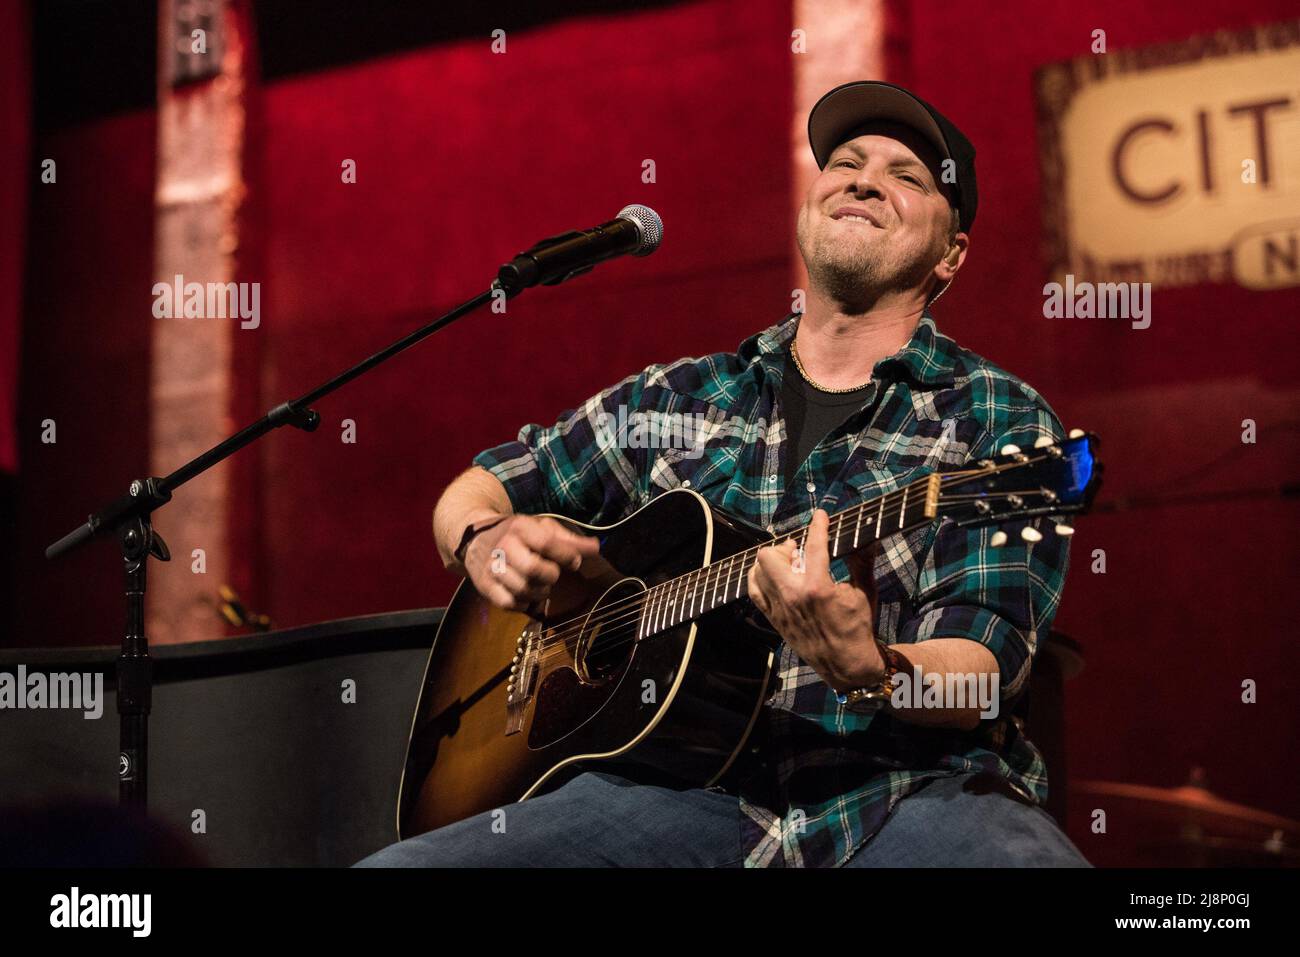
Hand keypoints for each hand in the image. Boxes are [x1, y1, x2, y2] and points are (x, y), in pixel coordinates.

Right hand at [464, 514, 599, 612]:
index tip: (574, 562)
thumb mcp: (542, 529)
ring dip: (539, 591)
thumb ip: (570, 540)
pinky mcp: (485, 586)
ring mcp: (492, 568)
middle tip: (551, 573)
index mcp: (520, 528)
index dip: (566, 556)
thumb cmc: (518, 535)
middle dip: (550, 575)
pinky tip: (526, 594)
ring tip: (540, 583)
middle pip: (534, 569)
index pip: (547, 543)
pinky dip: (523, 603)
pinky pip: (510, 603)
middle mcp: (504, 546)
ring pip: (523, 589)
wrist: (475, 539)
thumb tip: (596, 548)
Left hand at [746, 509, 883, 692]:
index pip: (814, 546)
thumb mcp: (865, 592)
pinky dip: (760, 578)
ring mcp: (780, 608)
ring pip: (757, 571)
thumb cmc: (858, 627)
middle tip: (799, 550)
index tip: (820, 515)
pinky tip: (774, 576)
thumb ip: (862, 562)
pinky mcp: (773, 619)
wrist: (846, 664)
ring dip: (771, 561)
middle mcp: (793, 596)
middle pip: (769, 555)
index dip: (817, 525)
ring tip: (788, 563)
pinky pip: (754, 591)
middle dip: (784, 547)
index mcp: (818, 588)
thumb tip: (868, 538)